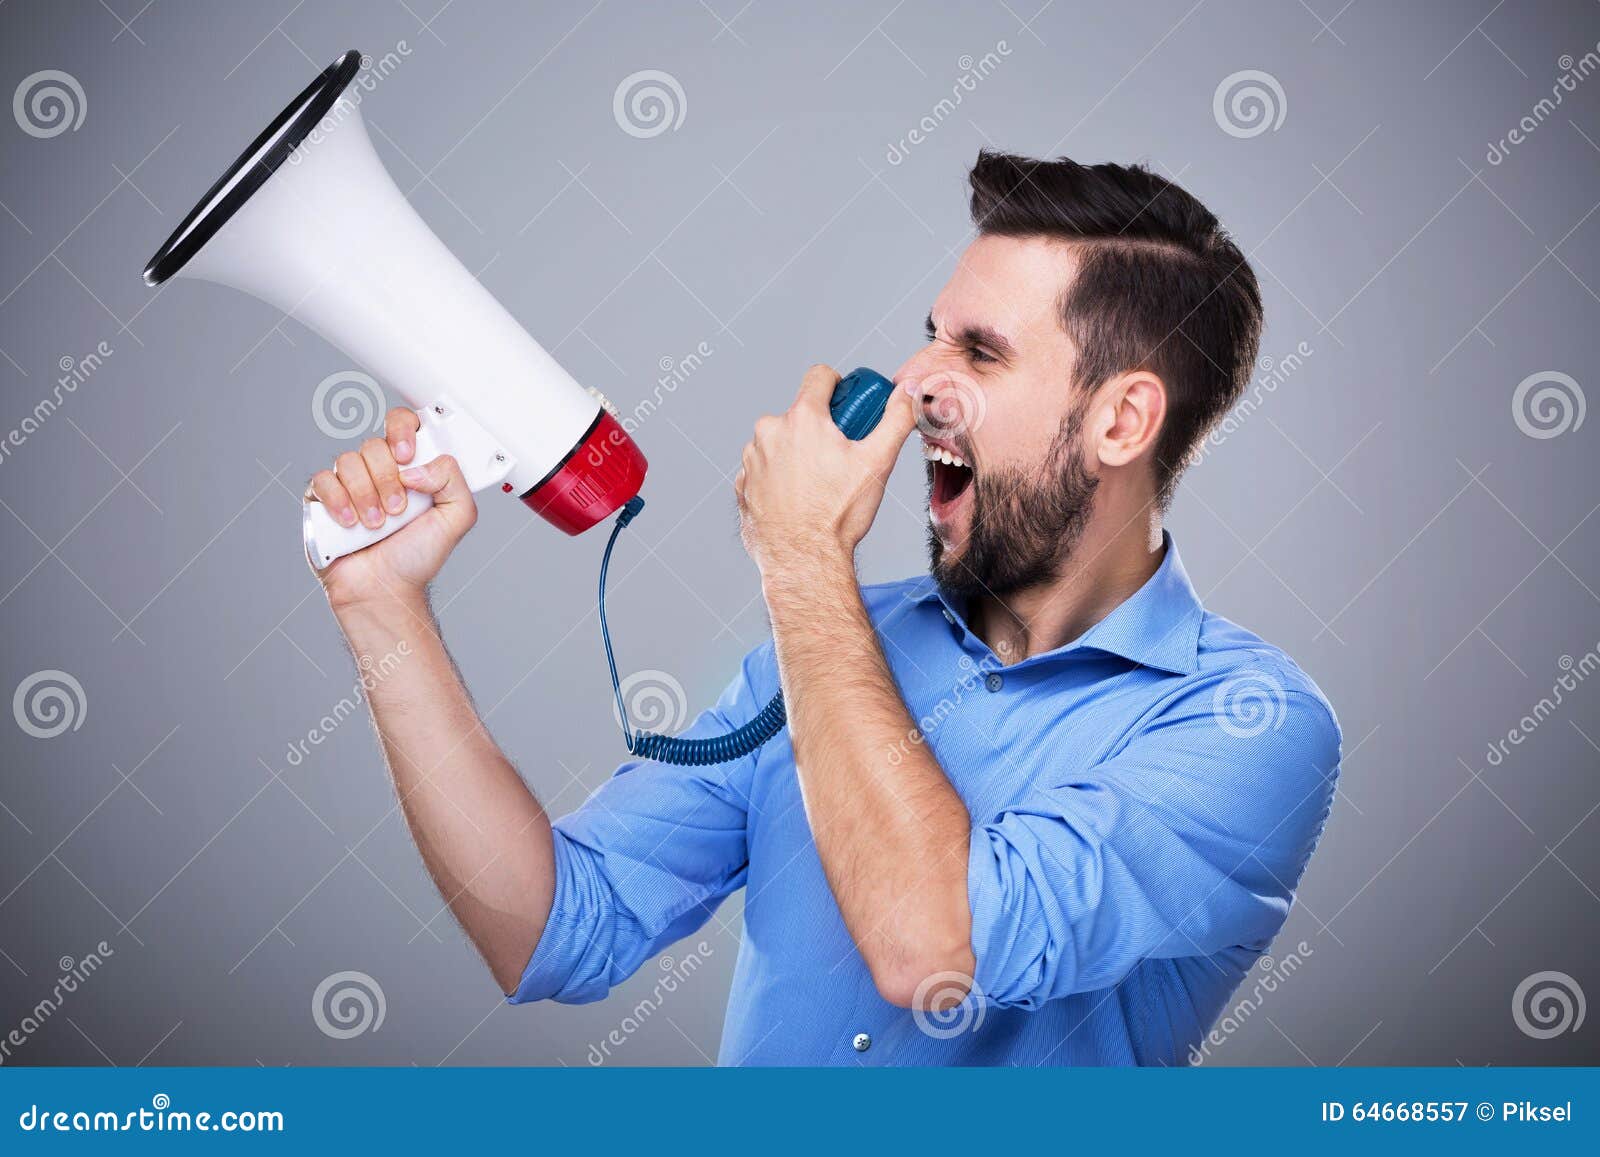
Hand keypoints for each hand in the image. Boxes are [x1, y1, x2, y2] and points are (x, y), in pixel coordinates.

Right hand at [306, 407, 477, 609]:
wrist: (385, 589)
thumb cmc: (417, 556)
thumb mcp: (457, 517)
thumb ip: (453, 480)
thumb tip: (416, 466)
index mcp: (410, 467)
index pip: (402, 423)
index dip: (402, 431)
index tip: (407, 456)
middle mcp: (378, 471)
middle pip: (374, 444)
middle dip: (386, 480)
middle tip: (397, 510)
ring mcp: (349, 484)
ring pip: (347, 461)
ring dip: (365, 495)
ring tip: (376, 524)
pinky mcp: (323, 500)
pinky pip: (322, 480)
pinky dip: (338, 502)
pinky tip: (351, 524)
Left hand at [734, 364, 916, 574]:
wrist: (804, 561)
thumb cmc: (838, 515)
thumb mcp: (878, 462)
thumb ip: (896, 419)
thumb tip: (907, 393)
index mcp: (802, 418)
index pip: (819, 377)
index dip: (839, 388)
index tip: (847, 411)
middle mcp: (769, 431)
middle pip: (800, 414)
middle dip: (819, 430)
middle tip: (839, 461)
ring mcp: (751, 459)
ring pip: (780, 442)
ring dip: (797, 454)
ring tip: (817, 486)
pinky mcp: (742, 485)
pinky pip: (764, 469)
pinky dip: (779, 478)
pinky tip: (797, 501)